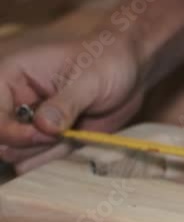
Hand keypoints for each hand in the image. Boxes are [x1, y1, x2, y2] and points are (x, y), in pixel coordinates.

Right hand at [0, 35, 144, 172]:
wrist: (131, 71)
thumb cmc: (108, 62)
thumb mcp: (90, 80)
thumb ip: (66, 104)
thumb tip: (44, 127)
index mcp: (12, 76)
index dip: (12, 131)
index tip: (46, 131)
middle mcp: (15, 100)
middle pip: (1, 139)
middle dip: (29, 145)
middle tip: (62, 134)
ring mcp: (31, 121)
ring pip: (17, 152)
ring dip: (43, 153)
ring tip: (71, 134)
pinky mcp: (50, 137)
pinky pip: (38, 158)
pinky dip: (52, 159)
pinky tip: (70, 144)